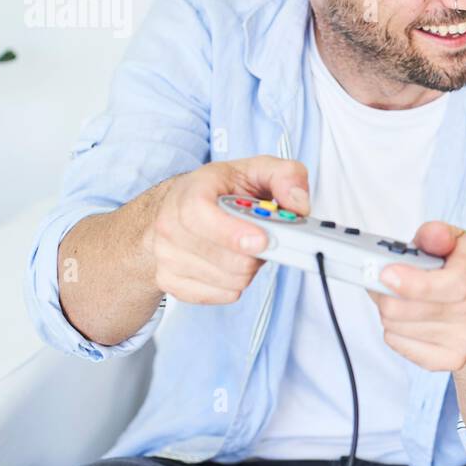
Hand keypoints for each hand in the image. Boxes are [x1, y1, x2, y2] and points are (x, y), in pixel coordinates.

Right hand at [146, 155, 310, 304]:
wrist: (178, 207)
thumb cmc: (219, 189)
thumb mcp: (257, 169)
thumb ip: (286, 176)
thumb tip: (299, 203)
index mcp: (190, 192)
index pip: (200, 216)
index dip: (234, 233)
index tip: (263, 239)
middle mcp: (170, 225)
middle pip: (226, 259)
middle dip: (257, 251)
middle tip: (261, 237)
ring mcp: (167, 257)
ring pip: (230, 280)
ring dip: (249, 268)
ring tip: (244, 247)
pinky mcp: (172, 283)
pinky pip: (222, 295)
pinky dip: (236, 283)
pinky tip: (231, 262)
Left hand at [369, 222, 465, 371]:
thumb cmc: (465, 272)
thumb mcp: (457, 243)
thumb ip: (438, 235)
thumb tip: (431, 235)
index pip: (452, 285)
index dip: (414, 282)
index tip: (386, 274)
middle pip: (409, 309)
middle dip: (383, 291)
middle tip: (379, 278)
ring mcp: (465, 340)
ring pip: (397, 326)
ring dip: (387, 308)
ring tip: (397, 296)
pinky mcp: (450, 360)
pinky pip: (399, 344)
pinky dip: (394, 328)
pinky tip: (407, 317)